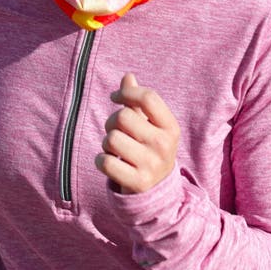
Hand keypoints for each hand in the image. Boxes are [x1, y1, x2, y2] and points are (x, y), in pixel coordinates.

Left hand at [95, 73, 179, 194]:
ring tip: (115, 150)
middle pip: (123, 117)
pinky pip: (105, 162)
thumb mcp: (151, 127)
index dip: (126, 93)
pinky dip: (100, 161)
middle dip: (111, 122)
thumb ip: (139, 103)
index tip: (115, 98)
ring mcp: (151, 165)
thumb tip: (128, 77)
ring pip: (111, 139)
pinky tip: (108, 163)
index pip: (148, 97)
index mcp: (170, 127)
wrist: (157, 192)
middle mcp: (163, 145)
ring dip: (106, 143)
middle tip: (115, 132)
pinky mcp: (137, 182)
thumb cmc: (149, 151)